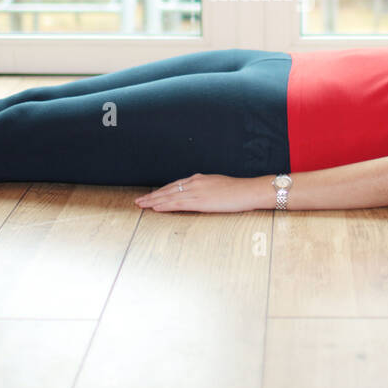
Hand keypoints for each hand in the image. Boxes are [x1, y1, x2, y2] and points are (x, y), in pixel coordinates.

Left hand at [134, 173, 271, 212]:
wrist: (248, 191)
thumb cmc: (238, 191)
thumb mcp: (219, 186)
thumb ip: (206, 190)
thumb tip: (200, 196)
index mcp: (200, 179)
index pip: (175, 185)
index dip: (161, 191)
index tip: (151, 195)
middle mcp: (195, 182)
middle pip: (168, 189)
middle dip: (152, 195)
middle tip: (139, 201)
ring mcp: (196, 191)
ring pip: (169, 196)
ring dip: (153, 201)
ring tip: (141, 205)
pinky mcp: (200, 200)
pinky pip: (178, 203)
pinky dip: (165, 205)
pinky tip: (156, 207)